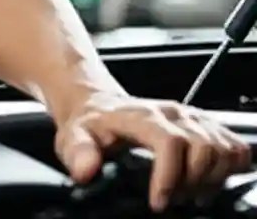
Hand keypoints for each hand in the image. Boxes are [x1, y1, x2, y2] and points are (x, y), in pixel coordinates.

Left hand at [55, 92, 251, 211]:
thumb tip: (85, 171)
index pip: (171, 142)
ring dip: (212, 178)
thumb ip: (78, 153)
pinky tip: (207, 179)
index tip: (159, 202)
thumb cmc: (90, 124)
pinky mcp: (206, 125)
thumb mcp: (73, 137)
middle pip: (204, 148)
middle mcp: (173, 113)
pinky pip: (235, 146)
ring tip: (186, 191)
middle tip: (170, 197)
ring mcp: (193, 117)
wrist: (98, 106)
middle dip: (191, 182)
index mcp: (142, 115)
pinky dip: (230, 168)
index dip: (170, 176)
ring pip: (225, 148)